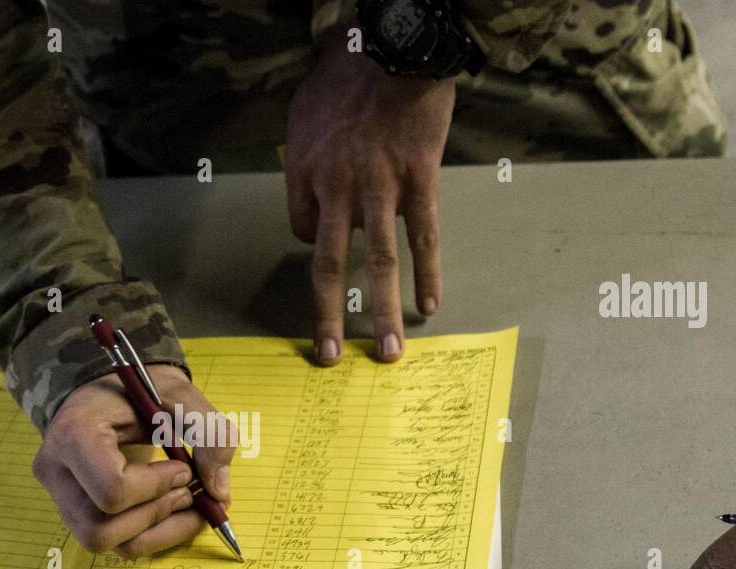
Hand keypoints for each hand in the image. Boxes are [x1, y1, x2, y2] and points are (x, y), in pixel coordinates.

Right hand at [33, 365, 233, 557]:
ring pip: (109, 544)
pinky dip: (156, 536)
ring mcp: (62, 498)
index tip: (182, 467)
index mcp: (73, 435)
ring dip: (160, 530)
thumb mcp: (180, 395)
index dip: (157, 488)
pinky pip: (116, 545)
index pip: (112, 490)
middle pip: (102, 529)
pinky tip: (177, 511)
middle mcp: (57, 472)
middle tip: (188, 489)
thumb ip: (209, 433)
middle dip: (157, 514)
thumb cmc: (140, 390)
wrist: (108, 392)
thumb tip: (219, 493)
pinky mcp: (77, 513)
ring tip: (186, 499)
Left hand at [285, 25, 454, 365]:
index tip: (332, 244)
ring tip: (390, 352)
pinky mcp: (420, 182)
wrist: (395, 44)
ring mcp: (380, 188)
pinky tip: (430, 305)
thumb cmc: (347, 72)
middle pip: (327, 266)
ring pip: (378, 263)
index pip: (304, 232)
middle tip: (330, 357)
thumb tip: (316, 188)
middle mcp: (336, 189)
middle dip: (328, 318)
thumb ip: (307, 157)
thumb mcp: (304, 112)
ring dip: (382, 312)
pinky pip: (424, 238)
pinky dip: (428, 274)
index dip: (318, 243)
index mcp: (304, 173)